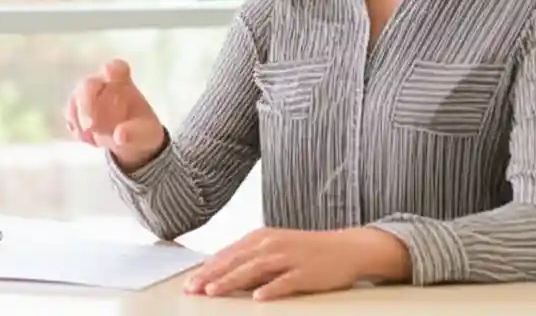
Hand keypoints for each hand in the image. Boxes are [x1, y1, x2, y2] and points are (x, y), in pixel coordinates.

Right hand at [64, 59, 165, 170]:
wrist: (132, 143)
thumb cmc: (142, 130)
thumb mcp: (147, 134)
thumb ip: (135, 133)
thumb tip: (120, 135)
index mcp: (123, 83)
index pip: (116, 68)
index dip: (111, 70)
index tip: (108, 75)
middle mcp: (102, 85)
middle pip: (88, 85)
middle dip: (86, 104)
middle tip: (90, 126)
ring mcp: (87, 97)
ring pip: (75, 101)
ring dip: (82, 121)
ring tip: (97, 140)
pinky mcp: (77, 112)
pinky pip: (71, 118)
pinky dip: (78, 130)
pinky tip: (91, 141)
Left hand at [183, 227, 410, 300]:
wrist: (347, 248)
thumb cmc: (306, 252)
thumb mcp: (275, 250)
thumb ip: (251, 262)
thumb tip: (223, 277)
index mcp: (260, 238)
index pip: (227, 255)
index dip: (206, 269)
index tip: (188, 283)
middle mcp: (271, 244)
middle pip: (235, 261)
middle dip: (211, 276)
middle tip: (192, 289)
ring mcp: (288, 257)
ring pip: (254, 269)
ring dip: (232, 280)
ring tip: (213, 292)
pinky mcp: (306, 271)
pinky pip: (286, 281)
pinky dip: (271, 289)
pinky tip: (258, 298)